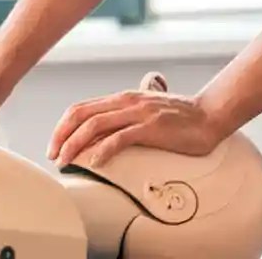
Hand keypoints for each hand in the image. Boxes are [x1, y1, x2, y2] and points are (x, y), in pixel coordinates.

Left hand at [47, 87, 225, 167]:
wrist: (208, 116)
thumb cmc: (180, 116)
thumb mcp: (147, 108)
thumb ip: (129, 111)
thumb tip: (113, 121)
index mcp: (122, 98)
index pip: (81, 108)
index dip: (62, 127)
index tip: (54, 145)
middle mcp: (126, 102)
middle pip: (82, 115)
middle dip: (61, 136)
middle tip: (53, 156)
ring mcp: (138, 114)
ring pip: (95, 126)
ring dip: (75, 145)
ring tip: (66, 161)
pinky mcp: (151, 128)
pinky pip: (120, 138)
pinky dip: (103, 150)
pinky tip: (94, 162)